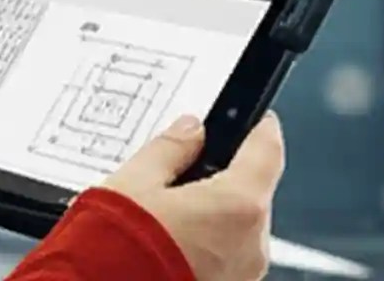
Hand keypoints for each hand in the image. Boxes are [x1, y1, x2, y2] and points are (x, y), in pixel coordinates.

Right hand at [101, 112, 284, 280]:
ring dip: (215, 216)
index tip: (253, 118)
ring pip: (240, 228)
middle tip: (184, 172)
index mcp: (238, 205)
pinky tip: (170, 243)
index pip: (268, 149)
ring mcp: (243, 274)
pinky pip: (227, 257)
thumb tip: (190, 131)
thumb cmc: (116, 248)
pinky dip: (207, 245)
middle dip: (225, 178)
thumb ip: (170, 149)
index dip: (260, 127)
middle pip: (252, 192)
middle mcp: (252, 244)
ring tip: (167, 216)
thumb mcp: (135, 182)